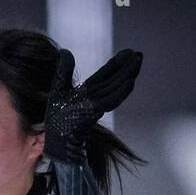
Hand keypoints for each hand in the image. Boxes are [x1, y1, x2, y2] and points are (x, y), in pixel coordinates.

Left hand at [43, 47, 142, 162]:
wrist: (56, 143)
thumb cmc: (57, 121)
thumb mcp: (59, 90)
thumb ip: (63, 71)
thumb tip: (65, 51)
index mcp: (89, 92)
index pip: (106, 75)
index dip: (117, 63)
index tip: (128, 52)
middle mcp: (95, 98)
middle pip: (114, 80)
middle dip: (127, 67)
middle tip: (139, 54)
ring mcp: (95, 107)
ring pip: (115, 88)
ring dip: (127, 75)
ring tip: (138, 62)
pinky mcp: (92, 115)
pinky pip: (109, 102)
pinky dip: (121, 93)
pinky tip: (131, 82)